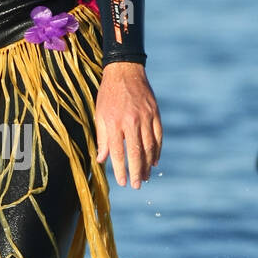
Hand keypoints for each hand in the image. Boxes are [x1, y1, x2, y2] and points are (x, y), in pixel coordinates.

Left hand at [95, 62, 161, 188]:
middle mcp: (131, 121)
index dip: (120, 169)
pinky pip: (158, 136)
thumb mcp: (99, 115)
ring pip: (149, 146)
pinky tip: (154, 161)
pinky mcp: (155, 113)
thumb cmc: (108, 95)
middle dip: (136, 172)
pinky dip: (157, 150)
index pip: (118, 152)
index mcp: (114, 122)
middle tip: (136, 185)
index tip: (122, 182)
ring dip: (147, 164)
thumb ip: (102, 138)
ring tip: (145, 177)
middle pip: (136, 153)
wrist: (124, 71)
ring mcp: (145, 117)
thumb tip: (101, 159)